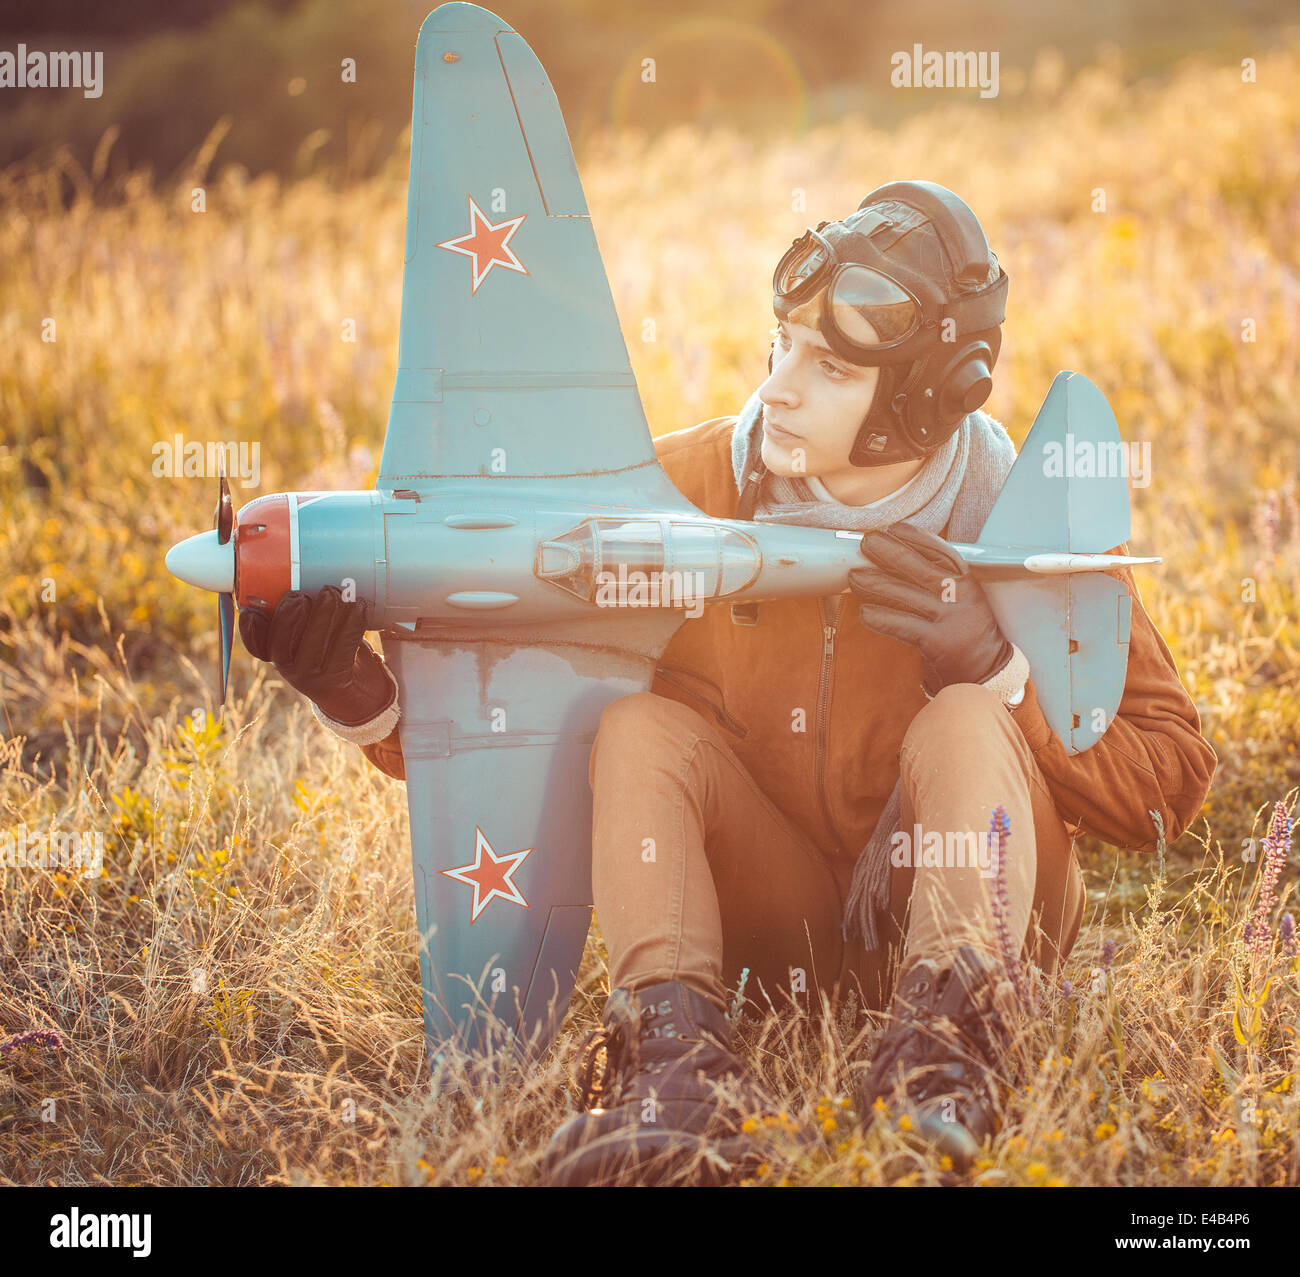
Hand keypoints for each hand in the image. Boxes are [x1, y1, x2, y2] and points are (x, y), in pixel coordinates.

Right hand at [239, 585, 395, 725]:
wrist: (351, 693)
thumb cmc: (327, 652)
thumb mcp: (308, 636)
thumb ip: (301, 614)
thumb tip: (305, 574)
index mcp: (275, 654)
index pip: (255, 642)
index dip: (250, 627)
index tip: (253, 608)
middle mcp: (288, 668)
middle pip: (282, 639)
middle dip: (293, 610)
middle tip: (307, 592)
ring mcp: (311, 677)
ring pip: (313, 641)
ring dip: (326, 611)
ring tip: (336, 592)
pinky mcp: (335, 679)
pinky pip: (344, 647)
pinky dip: (353, 623)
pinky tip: (359, 606)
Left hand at [848, 523, 1013, 696]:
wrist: (987, 674)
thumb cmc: (965, 633)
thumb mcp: (961, 600)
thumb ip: (936, 582)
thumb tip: (894, 561)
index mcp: (967, 581)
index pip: (940, 552)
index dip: (916, 538)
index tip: (894, 528)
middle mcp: (960, 596)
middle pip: (920, 567)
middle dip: (890, 552)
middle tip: (866, 542)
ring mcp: (950, 619)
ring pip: (906, 594)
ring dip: (875, 583)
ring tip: (854, 576)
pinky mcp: (939, 642)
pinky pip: (903, 625)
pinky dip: (881, 618)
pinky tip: (865, 612)